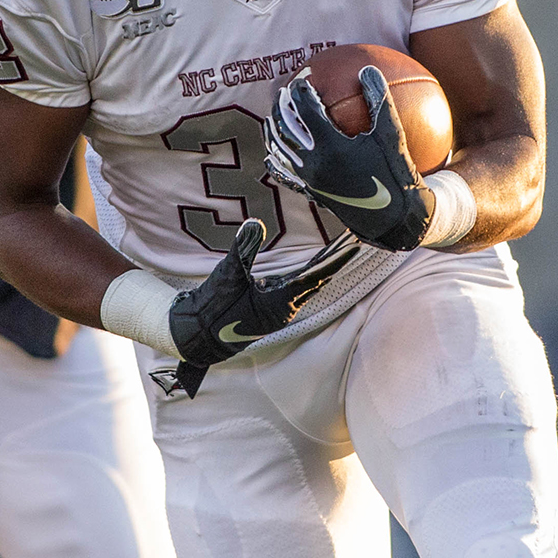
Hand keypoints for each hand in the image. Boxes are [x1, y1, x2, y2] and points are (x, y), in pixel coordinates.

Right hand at [162, 220, 360, 394]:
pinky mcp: (273, 305)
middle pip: (319, 277)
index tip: (355, 244)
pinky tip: (319, 261)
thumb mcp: (227, 275)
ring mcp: (281, 307)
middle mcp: (286, 307)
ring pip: (312, 282)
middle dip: (338, 257)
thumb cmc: (214, 308)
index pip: (316, 276)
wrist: (199, 334)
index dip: (337, 259)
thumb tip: (256, 223)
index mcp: (281, 302)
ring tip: (344, 244)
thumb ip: (243, 249)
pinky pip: (301, 284)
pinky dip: (313, 270)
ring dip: (327, 263)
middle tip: (357, 236)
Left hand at [265, 67, 430, 250]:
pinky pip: (284, 175)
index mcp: (330, 145)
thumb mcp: (392, 135)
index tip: (305, 77)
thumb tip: (368, 67)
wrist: (394, 218)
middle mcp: (312, 162)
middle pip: (284, 126)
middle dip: (281, 105)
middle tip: (285, 92)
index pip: (304, 107)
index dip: (301, 88)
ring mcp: (308, 179)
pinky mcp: (309, 193)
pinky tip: (273, 154)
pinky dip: (275, 161)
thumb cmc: (396, 173)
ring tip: (275, 115)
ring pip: (278, 148)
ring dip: (274, 129)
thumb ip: (379, 100)